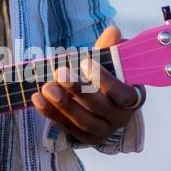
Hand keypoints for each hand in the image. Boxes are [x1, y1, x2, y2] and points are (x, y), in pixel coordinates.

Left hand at [30, 25, 145, 146]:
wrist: (97, 98)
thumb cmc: (103, 76)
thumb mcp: (107, 61)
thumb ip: (108, 48)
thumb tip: (113, 31)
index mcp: (132, 97)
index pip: (124, 95)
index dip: (106, 81)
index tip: (85, 62)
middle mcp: (120, 117)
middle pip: (100, 108)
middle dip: (78, 90)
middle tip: (59, 73)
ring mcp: (103, 131)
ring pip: (84, 122)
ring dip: (63, 104)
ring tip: (47, 87)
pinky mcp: (85, 139)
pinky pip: (67, 128)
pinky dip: (51, 113)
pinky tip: (38, 98)